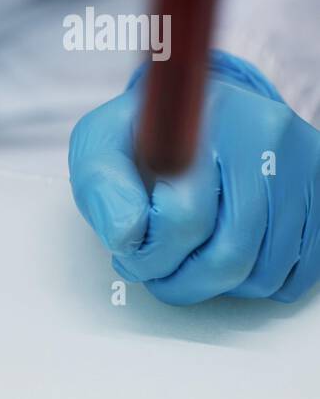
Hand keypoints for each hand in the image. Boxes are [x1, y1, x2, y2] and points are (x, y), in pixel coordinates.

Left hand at [69, 51, 319, 303]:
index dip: (148, 253)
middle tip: (156, 274)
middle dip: (183, 281)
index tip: (128, 252)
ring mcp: (303, 162)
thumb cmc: (143, 137)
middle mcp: (264, 135)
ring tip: (188, 264)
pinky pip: (304, 268)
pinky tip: (229, 260)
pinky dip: (261, 281)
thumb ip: (103, 189)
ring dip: (220, 286)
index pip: (185, 219)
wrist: (192, 112)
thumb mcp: (99, 149)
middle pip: (231, 253)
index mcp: (204, 120)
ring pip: (267, 269)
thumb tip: (128, 235)